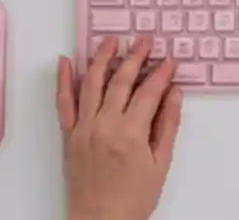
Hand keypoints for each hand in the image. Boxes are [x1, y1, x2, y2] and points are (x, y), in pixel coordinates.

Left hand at [56, 36, 182, 219]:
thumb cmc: (132, 199)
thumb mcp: (160, 163)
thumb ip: (168, 125)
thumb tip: (175, 94)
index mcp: (131, 134)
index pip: (149, 92)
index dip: (161, 73)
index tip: (169, 61)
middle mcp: (105, 126)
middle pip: (121, 81)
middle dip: (136, 56)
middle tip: (145, 40)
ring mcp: (84, 129)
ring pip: (91, 83)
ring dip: (102, 58)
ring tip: (111, 41)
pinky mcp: (69, 136)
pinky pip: (63, 102)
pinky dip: (63, 80)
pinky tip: (65, 62)